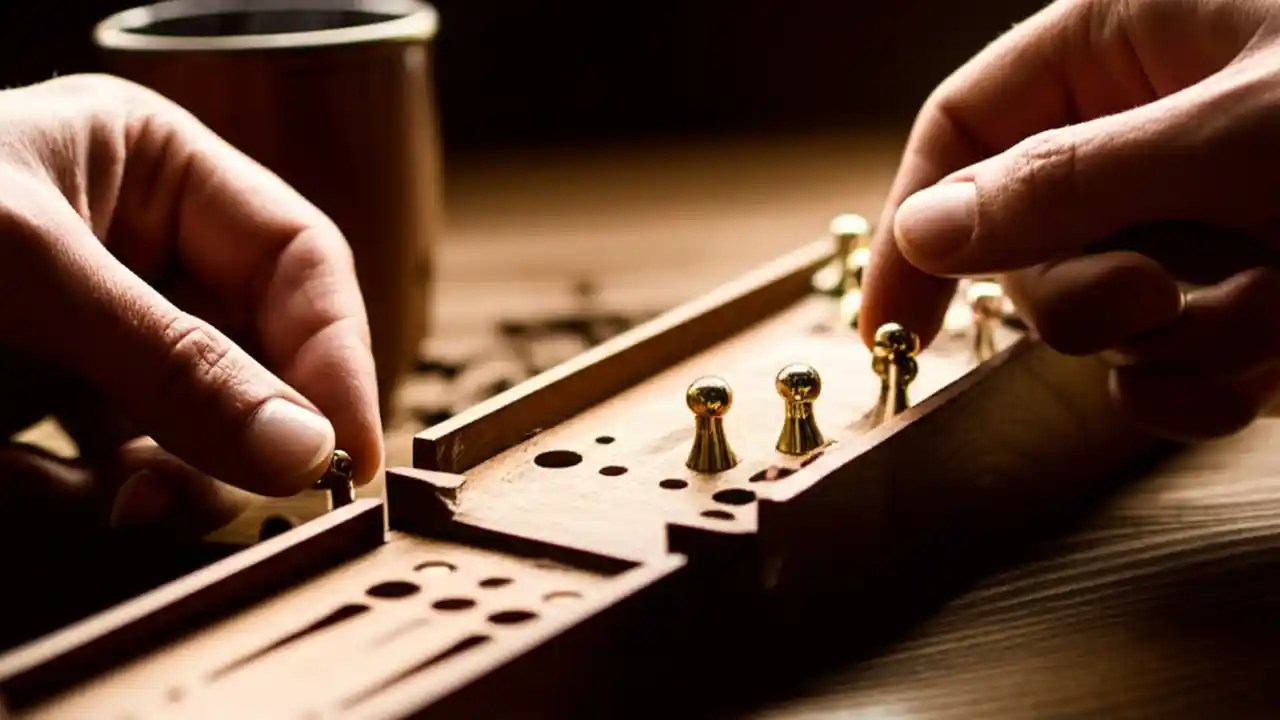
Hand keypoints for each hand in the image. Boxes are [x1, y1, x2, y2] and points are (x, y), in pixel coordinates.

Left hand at [0, 74, 381, 536]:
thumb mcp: (22, 273)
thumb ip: (172, 363)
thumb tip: (305, 449)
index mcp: (151, 165)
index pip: (299, 257)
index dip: (338, 351)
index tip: (350, 448)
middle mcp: (138, 243)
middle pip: (262, 343)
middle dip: (258, 423)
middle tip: (260, 494)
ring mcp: (96, 324)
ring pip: (208, 410)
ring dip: (191, 468)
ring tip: (139, 503)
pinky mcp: (50, 395)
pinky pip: (133, 453)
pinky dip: (123, 489)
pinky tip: (90, 497)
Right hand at [860, 0, 1279, 440]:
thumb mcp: (1237, 133)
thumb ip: (1068, 181)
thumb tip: (919, 232)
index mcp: (1123, 43)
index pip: (965, 126)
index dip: (917, 221)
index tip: (888, 327)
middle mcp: (1145, 130)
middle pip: (1027, 241)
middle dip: (1085, 293)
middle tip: (1154, 297)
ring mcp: (1196, 218)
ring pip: (1101, 316)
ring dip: (1175, 338)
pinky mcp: (1244, 294)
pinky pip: (1168, 366)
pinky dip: (1201, 386)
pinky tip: (1260, 377)